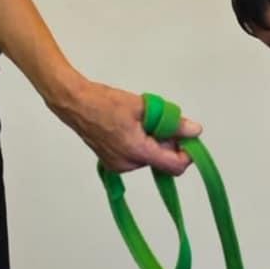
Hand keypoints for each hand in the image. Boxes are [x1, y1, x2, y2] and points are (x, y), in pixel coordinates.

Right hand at [47, 74, 201, 176]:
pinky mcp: (113, 162)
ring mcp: (119, 166)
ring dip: (155, 143)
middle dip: (168, 143)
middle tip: (162, 122)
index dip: (187, 154)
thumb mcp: (143, 107)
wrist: (74, 102)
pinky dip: (142, 145)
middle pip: (163, 161)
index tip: (188, 139)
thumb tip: (195, 131)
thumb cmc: (103, 102)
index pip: (175, 166)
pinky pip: (137, 157)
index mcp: (137, 152)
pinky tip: (134, 128)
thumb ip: (172, 123)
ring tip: (143, 121)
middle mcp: (128, 165)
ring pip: (150, 158)